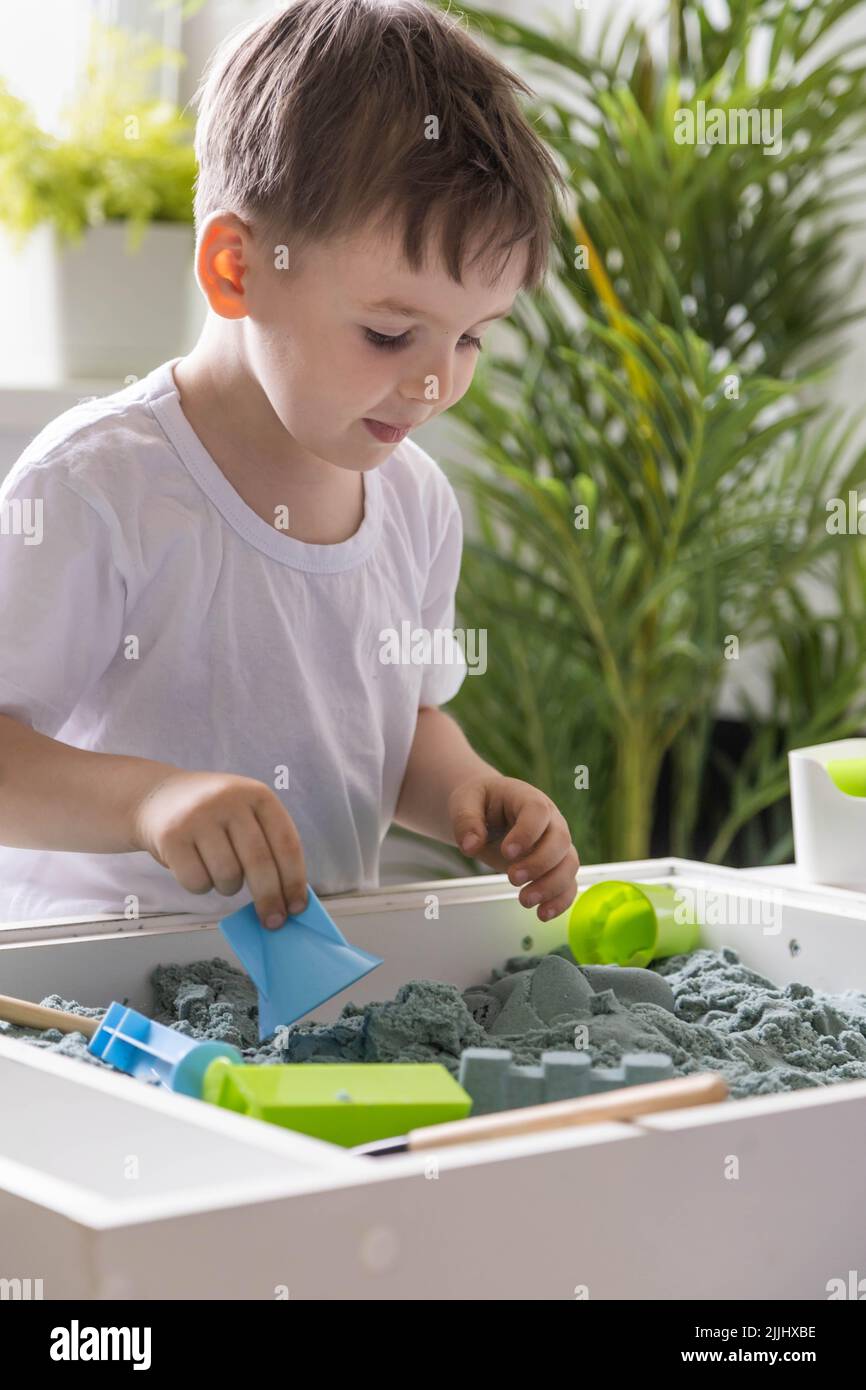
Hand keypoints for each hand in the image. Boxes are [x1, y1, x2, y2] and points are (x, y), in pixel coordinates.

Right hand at [130, 770, 306, 928]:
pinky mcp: (172, 836)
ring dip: (229, 887)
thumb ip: (268, 846)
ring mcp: (199, 817)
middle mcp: (230, 801)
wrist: (158, 797)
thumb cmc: (213, 816)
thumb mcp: (245, 813)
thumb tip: (288, 898)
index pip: (286, 843)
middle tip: (273, 922)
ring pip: (228, 875)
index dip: (295, 880)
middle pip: (260, 862)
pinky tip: (197, 867)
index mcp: (258, 795)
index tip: (297, 907)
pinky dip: (202, 886)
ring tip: (221, 871)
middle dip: (270, 899)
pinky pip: (198, 882)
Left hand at [448, 773, 578, 920]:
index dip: (527, 833)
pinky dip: (560, 901)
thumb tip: (470, 846)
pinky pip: (569, 884)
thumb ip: (466, 821)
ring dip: (551, 887)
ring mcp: (556, 844)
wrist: (488, 811)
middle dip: (539, 863)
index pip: (538, 812)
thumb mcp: (465, 802)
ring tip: (524, 901)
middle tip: (512, 878)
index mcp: (528, 799)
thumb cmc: (479, 803)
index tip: (506, 853)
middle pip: (560, 840)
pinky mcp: (555, 866)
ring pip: (569, 865)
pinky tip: (541, 914)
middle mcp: (550, 821)